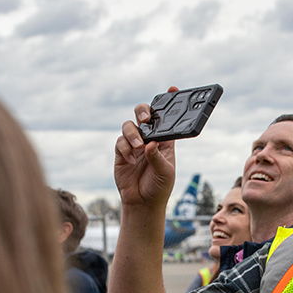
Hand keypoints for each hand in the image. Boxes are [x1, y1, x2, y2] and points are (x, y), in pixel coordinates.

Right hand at [114, 87, 178, 209]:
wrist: (143, 203)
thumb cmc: (160, 186)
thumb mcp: (165, 172)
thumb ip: (157, 157)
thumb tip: (150, 144)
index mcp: (164, 140)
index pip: (166, 118)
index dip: (168, 102)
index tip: (172, 89)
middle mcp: (148, 139)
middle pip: (143, 115)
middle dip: (143, 112)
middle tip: (145, 120)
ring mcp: (134, 144)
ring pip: (129, 126)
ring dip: (133, 134)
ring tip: (139, 148)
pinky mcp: (121, 153)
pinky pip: (120, 142)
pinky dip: (125, 148)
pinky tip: (131, 159)